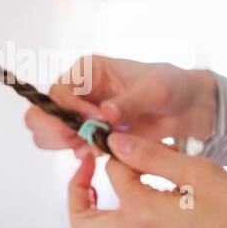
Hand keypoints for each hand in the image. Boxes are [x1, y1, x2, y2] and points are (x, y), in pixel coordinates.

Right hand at [24, 55, 217, 160]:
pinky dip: (84, 156)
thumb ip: (129, 102)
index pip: (57, 93)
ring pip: (48, 136)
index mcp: (86, 72)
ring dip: (68, 145)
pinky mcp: (91, 137)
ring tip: (99, 144)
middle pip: (40, 115)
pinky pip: (72, 150)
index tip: (100, 120)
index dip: (72, 111)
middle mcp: (77, 93)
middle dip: (56, 131)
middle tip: (85, 138)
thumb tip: (106, 114)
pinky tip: (109, 150)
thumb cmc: (170, 87)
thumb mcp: (154, 90)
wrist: (186, 108)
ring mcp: (81, 117)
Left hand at [67, 130, 226, 227]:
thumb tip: (114, 142)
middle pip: (81, 221)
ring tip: (101, 183)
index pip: (113, 170)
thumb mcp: (197, 172)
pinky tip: (133, 196)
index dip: (118, 147)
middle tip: (88, 164)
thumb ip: (152, 155)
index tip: (130, 132)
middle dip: (76, 189)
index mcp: (141, 212)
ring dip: (88, 209)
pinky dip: (109, 220)